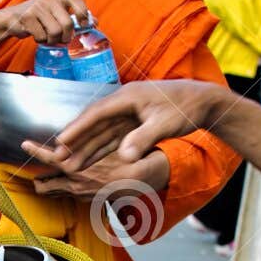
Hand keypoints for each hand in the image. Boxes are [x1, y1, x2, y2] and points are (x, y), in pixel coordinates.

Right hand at [3, 0, 88, 44]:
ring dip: (53, 40)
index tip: (83, 26)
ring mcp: (38, 6)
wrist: (12, 18)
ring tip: (48, 37)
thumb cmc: (39, 17)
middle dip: (66, 37)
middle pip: (67, 23)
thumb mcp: (57, 12)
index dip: (83, 15)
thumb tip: (95, 22)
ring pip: (55, 32)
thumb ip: (74, 16)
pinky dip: (41, 40)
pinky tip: (37, 35)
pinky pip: (42, 36)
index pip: (77, 0)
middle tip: (62, 40)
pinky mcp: (28, 17)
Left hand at [25, 143, 170, 209]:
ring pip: (56, 192)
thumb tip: (75, 152)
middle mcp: (78, 186)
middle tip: (29, 168)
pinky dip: (61, 187)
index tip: (24, 144)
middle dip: (37, 178)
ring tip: (40, 176)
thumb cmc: (134, 160)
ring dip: (48, 184)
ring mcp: (84, 195)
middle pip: (46, 185)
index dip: (36, 152)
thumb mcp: (118, 150)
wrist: (152, 181)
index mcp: (81, 172)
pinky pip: (68, 194)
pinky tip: (64, 180)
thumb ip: (97, 151)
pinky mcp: (90, 200)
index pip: (51, 162)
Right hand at [40, 79, 227, 172]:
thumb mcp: (165, 125)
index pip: (96, 114)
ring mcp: (128, 113)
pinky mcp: (133, 122)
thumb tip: (124, 157)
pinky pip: (112, 136)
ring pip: (101, 132)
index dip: (77, 128)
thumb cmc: (185, 109)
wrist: (203, 101)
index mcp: (128, 97)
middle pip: (93, 123)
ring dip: (84, 147)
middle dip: (75, 140)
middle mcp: (123, 103)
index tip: (61, 141)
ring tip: (67, 162)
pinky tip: (88, 159)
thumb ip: (143, 139)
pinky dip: (99, 148)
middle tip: (56, 156)